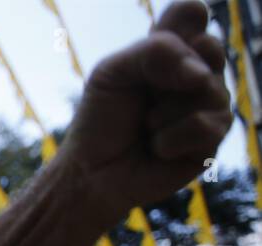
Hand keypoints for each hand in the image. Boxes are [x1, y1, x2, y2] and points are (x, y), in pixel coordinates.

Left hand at [62, 1, 230, 222]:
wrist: (91, 172)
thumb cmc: (100, 120)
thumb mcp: (112, 72)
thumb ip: (154, 52)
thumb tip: (201, 74)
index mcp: (172, 50)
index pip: (191, 13)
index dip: (184, 20)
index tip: (158, 38)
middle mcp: (198, 73)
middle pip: (210, 47)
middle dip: (170, 72)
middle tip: (146, 94)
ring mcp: (209, 105)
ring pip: (207, 90)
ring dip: (163, 113)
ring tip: (147, 126)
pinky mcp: (211, 141)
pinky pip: (204, 126)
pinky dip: (170, 140)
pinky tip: (157, 149)